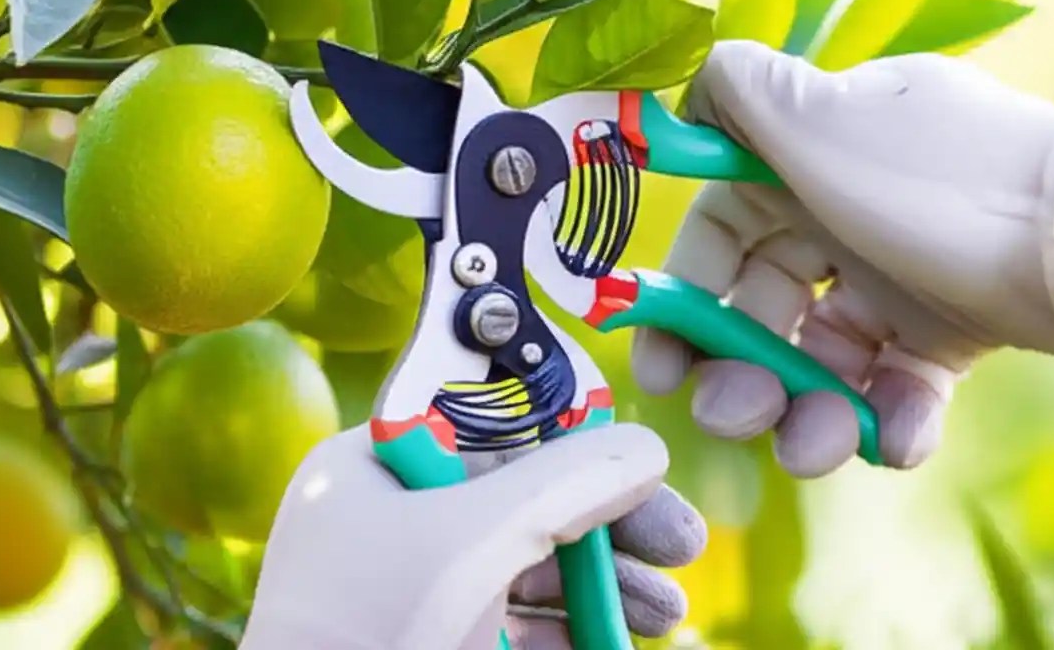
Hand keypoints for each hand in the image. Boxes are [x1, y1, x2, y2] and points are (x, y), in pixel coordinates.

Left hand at [240, 422, 705, 649]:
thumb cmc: (370, 632)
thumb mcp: (474, 542)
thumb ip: (564, 484)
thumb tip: (645, 447)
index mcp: (377, 467)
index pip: (492, 426)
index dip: (573, 439)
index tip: (641, 463)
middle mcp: (392, 521)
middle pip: (524, 499)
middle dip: (608, 527)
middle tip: (684, 545)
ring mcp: (410, 591)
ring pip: (527, 567)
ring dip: (602, 586)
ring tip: (666, 612)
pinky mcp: (432, 645)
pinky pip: (513, 626)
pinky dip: (568, 635)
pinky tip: (613, 645)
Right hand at [634, 40, 1053, 476]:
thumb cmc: (938, 183)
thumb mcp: (823, 120)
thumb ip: (740, 95)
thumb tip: (695, 88)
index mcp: (812, 162)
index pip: (722, 228)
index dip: (683, 294)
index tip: (661, 360)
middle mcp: (848, 217)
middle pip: (764, 306)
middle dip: (739, 369)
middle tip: (734, 415)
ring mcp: (901, 276)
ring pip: (825, 357)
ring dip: (806, 411)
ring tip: (816, 446)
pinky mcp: (951, 330)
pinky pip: (897, 384)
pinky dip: (888, 419)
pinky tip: (893, 439)